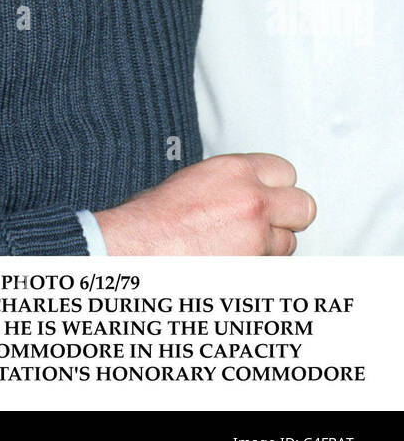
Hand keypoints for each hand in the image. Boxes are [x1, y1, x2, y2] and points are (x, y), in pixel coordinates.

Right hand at [94, 153, 315, 254]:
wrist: (135, 249)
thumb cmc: (152, 220)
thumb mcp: (196, 180)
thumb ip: (232, 183)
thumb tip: (251, 191)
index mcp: (236, 171)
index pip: (287, 171)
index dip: (277, 186)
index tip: (271, 194)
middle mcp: (253, 201)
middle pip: (304, 206)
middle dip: (289, 215)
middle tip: (270, 221)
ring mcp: (256, 238)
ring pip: (289, 243)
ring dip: (270, 245)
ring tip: (238, 245)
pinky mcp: (253, 268)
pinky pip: (269, 268)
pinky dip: (256, 267)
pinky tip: (232, 261)